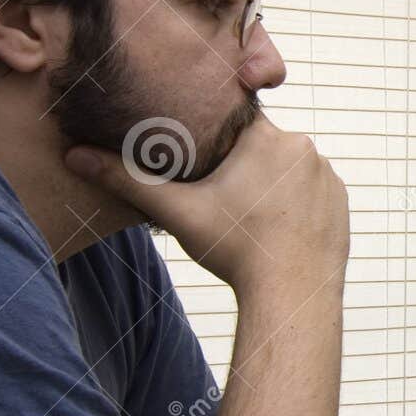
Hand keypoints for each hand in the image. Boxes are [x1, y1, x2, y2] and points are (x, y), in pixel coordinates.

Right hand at [65, 115, 349, 294]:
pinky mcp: (341, 202)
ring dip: (268, 184)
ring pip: (287, 169)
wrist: (292, 295)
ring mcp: (328, 176)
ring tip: (248, 216)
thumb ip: (128, 180)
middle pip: (260, 145)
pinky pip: (311, 192)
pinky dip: (294, 205)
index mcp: (265, 137)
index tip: (202, 161)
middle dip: (240, 166)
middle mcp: (304, 147)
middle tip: (222, 198)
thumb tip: (74, 156)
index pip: (232, 120)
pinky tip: (274, 227)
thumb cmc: (236, 252)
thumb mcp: (178, 213)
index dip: (213, 138)